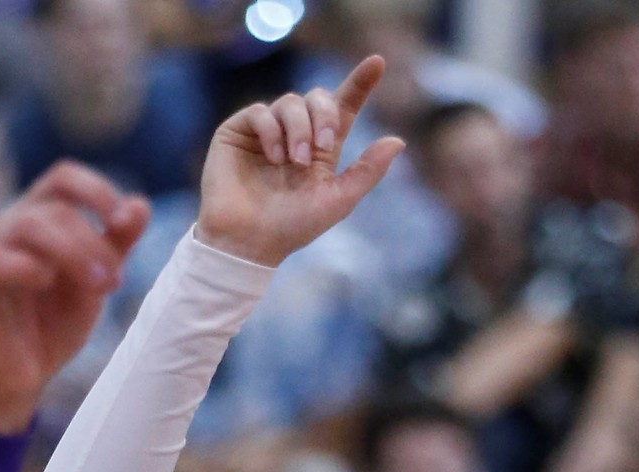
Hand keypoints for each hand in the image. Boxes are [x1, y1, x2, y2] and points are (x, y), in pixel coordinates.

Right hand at [0, 162, 149, 433]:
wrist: (20, 379)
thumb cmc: (53, 326)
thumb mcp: (95, 282)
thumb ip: (115, 244)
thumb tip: (139, 204)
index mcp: (34, 218)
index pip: (63, 177)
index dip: (96, 190)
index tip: (123, 222)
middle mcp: (4, 225)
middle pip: (56, 209)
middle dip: (94, 243)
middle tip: (115, 282)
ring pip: (31, 225)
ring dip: (74, 253)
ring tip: (98, 287)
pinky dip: (29, 268)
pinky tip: (46, 283)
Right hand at [195, 55, 403, 267]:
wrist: (248, 242)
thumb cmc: (292, 227)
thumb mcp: (338, 200)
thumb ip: (368, 171)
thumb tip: (399, 140)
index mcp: (321, 149)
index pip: (343, 108)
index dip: (360, 84)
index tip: (377, 63)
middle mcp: (295, 135)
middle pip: (318, 98)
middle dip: (325, 115)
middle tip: (323, 146)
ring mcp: (266, 131)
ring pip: (290, 102)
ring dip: (299, 129)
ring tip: (294, 161)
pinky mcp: (238, 131)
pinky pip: (261, 111)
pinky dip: (272, 131)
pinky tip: (274, 157)